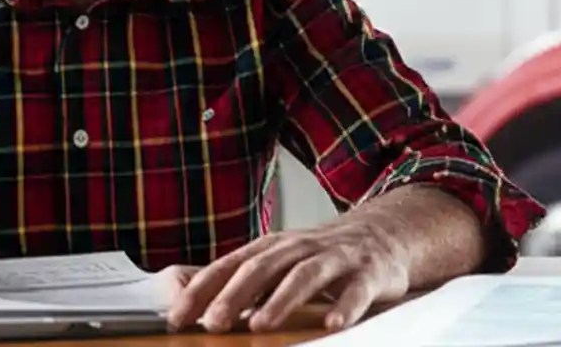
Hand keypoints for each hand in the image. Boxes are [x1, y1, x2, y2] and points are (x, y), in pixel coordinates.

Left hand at [167, 220, 409, 332]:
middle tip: (212, 323)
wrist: (383, 234)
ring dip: (280, 300)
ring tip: (260, 326)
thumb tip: (195, 305)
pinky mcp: (368, 273)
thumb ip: (244, 282)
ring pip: (303, 276)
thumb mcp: (279, 262)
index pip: (229, 266)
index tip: (177, 317)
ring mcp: (334, 259)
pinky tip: (332, 324)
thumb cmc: (320, 257)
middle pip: (261, 268)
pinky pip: (356, 291)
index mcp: (272, 247)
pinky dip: (344, 307)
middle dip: (234, 296)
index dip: (201, 290)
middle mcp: (299, 249)